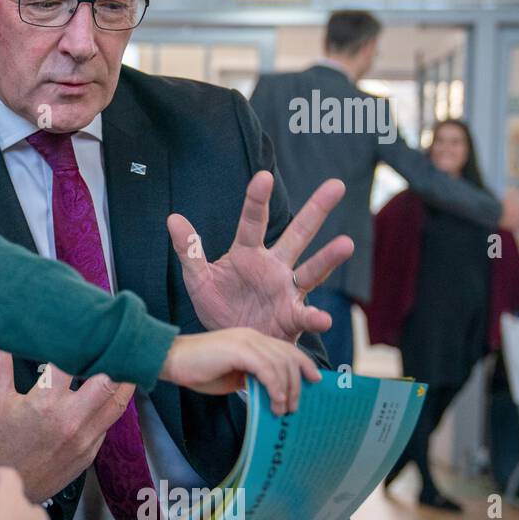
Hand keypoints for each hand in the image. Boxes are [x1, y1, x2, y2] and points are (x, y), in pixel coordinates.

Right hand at [0, 348, 134, 503]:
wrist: (4, 488)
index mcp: (46, 403)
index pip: (73, 362)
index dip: (80, 342)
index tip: (83, 328)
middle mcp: (71, 420)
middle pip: (108, 381)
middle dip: (112, 360)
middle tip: (115, 342)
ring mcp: (85, 439)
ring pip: (117, 404)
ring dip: (122, 382)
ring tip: (126, 363)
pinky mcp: (90, 453)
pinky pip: (108, 424)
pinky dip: (111, 406)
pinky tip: (110, 393)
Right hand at [159, 328, 321, 415]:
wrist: (171, 359)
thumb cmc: (197, 370)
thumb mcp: (232, 375)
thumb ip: (252, 378)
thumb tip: (271, 395)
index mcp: (252, 339)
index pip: (286, 349)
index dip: (304, 364)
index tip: (314, 381)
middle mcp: (253, 336)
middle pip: (289, 356)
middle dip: (298, 383)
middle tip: (294, 406)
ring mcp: (247, 341)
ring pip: (282, 364)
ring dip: (287, 390)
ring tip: (283, 409)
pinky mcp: (239, 350)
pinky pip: (268, 369)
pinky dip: (276, 388)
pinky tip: (275, 402)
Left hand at [167, 172, 354, 342]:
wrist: (230, 342)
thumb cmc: (218, 305)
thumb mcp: (198, 279)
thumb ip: (189, 251)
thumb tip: (173, 218)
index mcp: (248, 253)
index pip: (253, 221)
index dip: (257, 200)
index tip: (263, 176)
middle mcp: (274, 266)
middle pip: (298, 234)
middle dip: (316, 210)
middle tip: (336, 185)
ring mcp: (287, 290)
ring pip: (312, 270)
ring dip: (329, 257)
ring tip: (346, 244)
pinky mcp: (293, 317)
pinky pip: (306, 316)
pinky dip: (315, 318)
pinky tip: (323, 318)